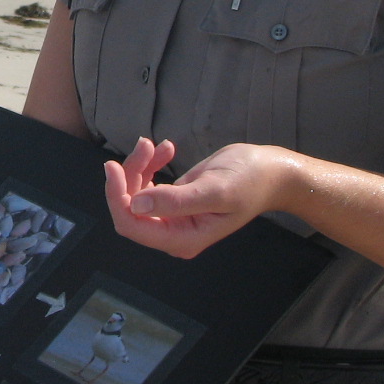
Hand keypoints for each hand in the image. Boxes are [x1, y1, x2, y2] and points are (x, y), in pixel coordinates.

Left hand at [103, 138, 290, 259]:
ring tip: (154, 144)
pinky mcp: (172, 201)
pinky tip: (166, 149)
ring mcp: (171, 219)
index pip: (132, 226)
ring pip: (134, 194)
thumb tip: (136, 205)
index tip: (113, 166)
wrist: (270, 172)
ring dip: (139, 166)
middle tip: (146, 144)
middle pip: (130, 208)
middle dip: (130, 176)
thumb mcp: (215, 190)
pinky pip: (146, 185)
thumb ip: (177, 201)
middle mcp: (172, 234)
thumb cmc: (249, 181)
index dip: (116, 197)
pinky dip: (149, 165)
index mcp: (182, 239)